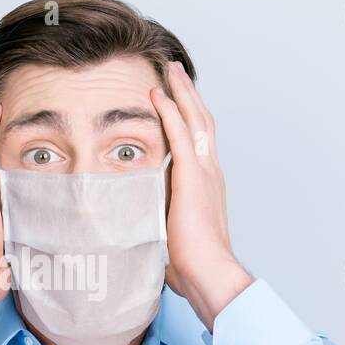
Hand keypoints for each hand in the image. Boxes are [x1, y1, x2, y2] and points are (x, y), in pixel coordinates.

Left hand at [149, 61, 252, 331]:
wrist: (208, 274)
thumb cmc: (190, 266)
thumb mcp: (170, 234)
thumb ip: (157, 220)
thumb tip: (133, 225)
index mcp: (206, 185)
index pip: (199, 141)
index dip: (189, 117)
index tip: (176, 99)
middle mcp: (211, 172)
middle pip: (202, 120)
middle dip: (187, 93)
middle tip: (174, 70)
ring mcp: (205, 172)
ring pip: (195, 119)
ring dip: (180, 92)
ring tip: (169, 70)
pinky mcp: (192, 177)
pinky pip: (181, 134)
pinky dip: (170, 111)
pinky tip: (157, 93)